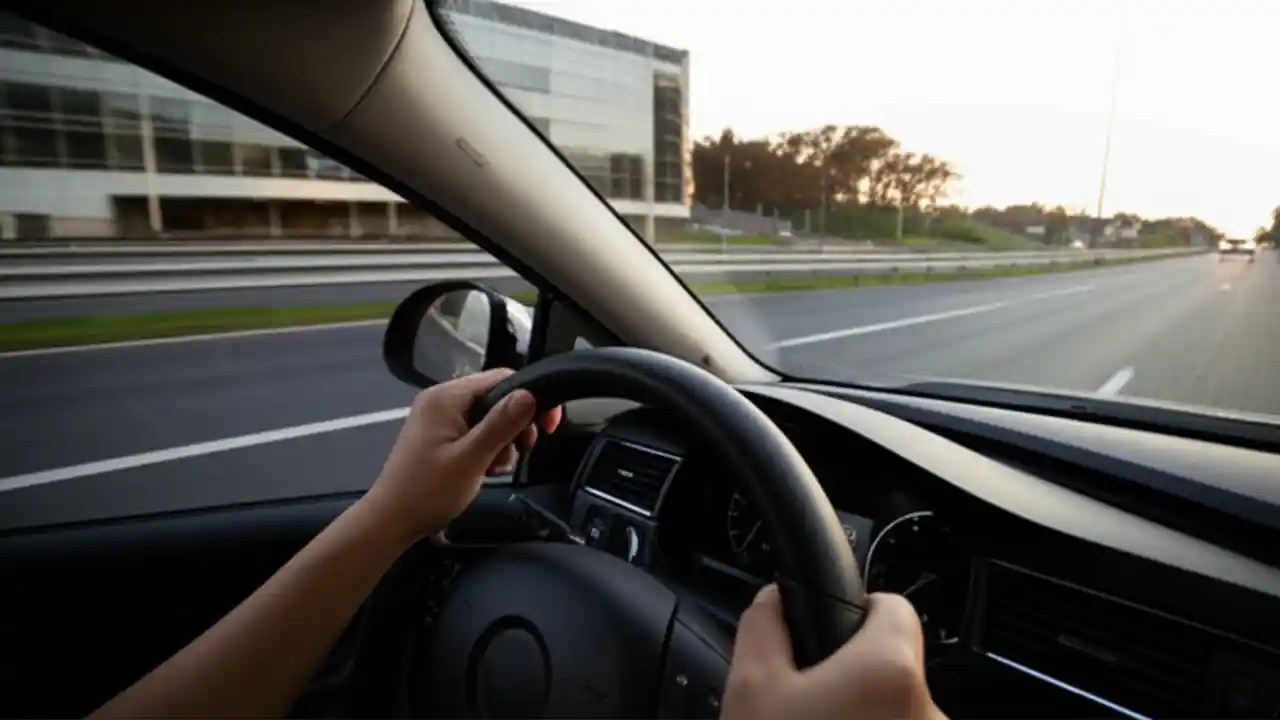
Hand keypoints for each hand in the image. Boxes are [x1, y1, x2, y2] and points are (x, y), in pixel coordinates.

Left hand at [365, 368, 561, 542]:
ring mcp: (438, 417)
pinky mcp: (438, 435)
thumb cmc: (428, 491)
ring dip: (502, 441)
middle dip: (515, 425)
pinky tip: (484, 470)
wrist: (390, 520)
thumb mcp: (471, 459)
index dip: (530, 398)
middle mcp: (442, 399)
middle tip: (522, 451)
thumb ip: (501, 424)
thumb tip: (530, 394)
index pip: (501, 378)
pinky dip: (486, 448)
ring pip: (488, 417)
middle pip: (496, 397)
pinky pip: (474, 431)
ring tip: (495, 468)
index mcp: (447, 397)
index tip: (547, 426)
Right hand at [720, 586, 944, 719]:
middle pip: (892, 662)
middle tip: (806, 699)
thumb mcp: (751, 689)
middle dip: (852, 672)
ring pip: (895, 705)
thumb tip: (774, 601)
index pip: (894, 607)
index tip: (825, 637)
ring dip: (863, 710)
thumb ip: (765, 626)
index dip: (854, 612)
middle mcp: (930, 709)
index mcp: (891, 669)